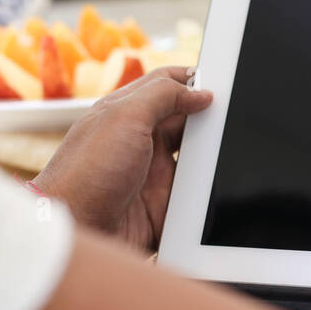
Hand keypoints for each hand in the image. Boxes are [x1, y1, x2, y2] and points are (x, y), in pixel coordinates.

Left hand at [33, 67, 212, 251]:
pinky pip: (195, 193)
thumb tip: (200, 93)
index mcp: (126, 113)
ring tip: (232, 147)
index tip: (219, 80)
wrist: (78, 230)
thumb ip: (163, 96)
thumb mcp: (123, 117)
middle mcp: (141, 141)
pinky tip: (222, 183)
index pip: (164, 85)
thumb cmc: (86, 173)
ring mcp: (153, 173)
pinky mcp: (163, 204)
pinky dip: (209, 189)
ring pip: (196, 155)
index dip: (191, 79)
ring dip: (212, 152)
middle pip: (186, 119)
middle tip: (230, 113)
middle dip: (207, 115)